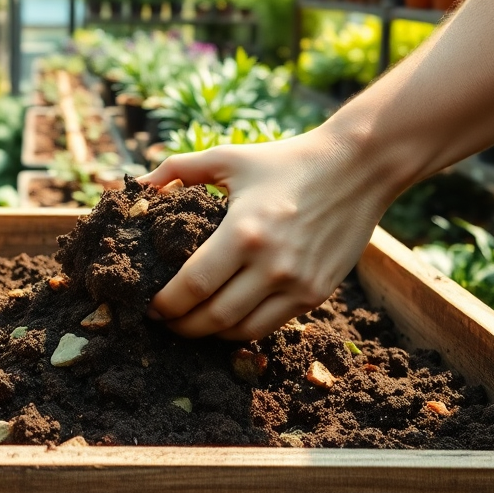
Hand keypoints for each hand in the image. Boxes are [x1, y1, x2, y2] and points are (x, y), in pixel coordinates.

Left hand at [139, 126, 401, 339]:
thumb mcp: (229, 158)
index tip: (151, 305)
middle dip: (181, 326)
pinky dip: (243, 328)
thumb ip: (177, 169)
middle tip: (165, 321)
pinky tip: (227, 318)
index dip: (166, 304)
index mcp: (243, 233)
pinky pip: (270, 325)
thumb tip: (136, 185)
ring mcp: (297, 284)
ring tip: (192, 323)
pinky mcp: (316, 294)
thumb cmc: (285, 161)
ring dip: (211, 334)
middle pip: (213, 318)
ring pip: (241, 331)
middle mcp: (272, 266)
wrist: (357, 168)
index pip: (193, 286)